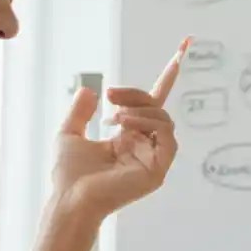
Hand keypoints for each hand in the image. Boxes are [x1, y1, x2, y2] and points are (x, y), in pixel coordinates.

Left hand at [53, 39, 188, 218]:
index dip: (166, 79)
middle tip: (110, 94)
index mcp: (128, 139)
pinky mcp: (158, 170)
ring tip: (115, 117)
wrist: (71, 198)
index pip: (151, 106)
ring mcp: (154, 159)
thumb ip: (80, 111)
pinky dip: (147, 123)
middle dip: (136, 94)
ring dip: (140, 109)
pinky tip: (124, 126)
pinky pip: (166, 136)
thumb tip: (89, 89)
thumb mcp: (69, 133)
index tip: (181, 52)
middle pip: (155, 107)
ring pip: (163, 119)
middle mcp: (144, 147)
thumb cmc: (69, 175)